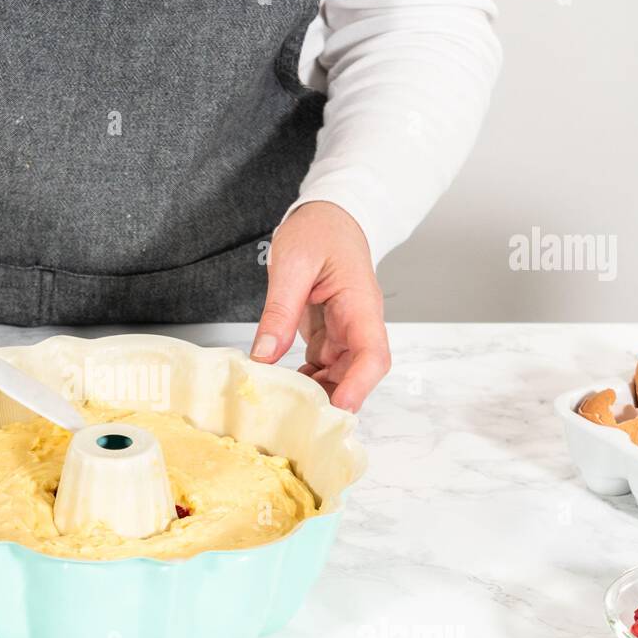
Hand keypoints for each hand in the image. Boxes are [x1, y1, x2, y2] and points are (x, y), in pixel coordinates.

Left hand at [250, 201, 389, 412]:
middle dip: (334, 399)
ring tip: (284, 407)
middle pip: (358, 373)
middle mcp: (359, 323)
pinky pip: (323, 367)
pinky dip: (306, 381)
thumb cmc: (319, 231)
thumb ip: (279, 310)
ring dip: (318, 393)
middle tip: (298, 420)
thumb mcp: (292, 264)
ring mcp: (345, 331)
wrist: (329, 217)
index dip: (358, 385)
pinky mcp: (329, 335)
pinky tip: (282, 388)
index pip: (373, 354)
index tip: (337, 407)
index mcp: (360, 304)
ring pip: (341, 375)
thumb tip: (263, 356)